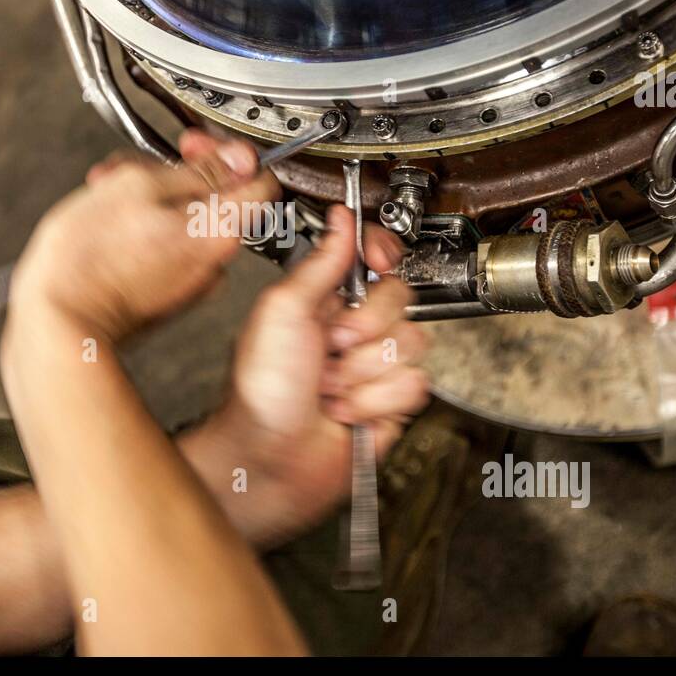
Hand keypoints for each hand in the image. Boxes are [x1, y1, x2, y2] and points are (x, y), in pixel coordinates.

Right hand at [9, 132, 277, 341]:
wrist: (57, 320)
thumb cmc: (88, 258)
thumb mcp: (139, 186)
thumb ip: (196, 170)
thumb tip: (237, 161)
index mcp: (219, 230)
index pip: (259, 181)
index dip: (228, 153)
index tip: (196, 146)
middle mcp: (214, 260)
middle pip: (216, 198)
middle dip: (176, 174)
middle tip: (135, 168)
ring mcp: (189, 281)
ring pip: (183, 220)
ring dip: (150, 198)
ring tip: (107, 194)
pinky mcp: (163, 292)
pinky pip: (165, 246)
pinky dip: (142, 228)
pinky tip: (108, 222)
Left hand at [177, 130, 428, 542]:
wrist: (269, 456)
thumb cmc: (262, 388)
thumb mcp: (282, 311)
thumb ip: (319, 262)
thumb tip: (340, 218)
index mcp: (327, 300)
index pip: (376, 259)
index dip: (382, 256)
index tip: (378, 261)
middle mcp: (353, 330)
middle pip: (401, 300)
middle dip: (363, 329)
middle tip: (330, 348)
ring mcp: (372, 368)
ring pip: (411, 346)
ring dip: (363, 373)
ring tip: (330, 389)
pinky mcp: (390, 404)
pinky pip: (413, 386)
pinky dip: (374, 403)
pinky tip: (346, 413)